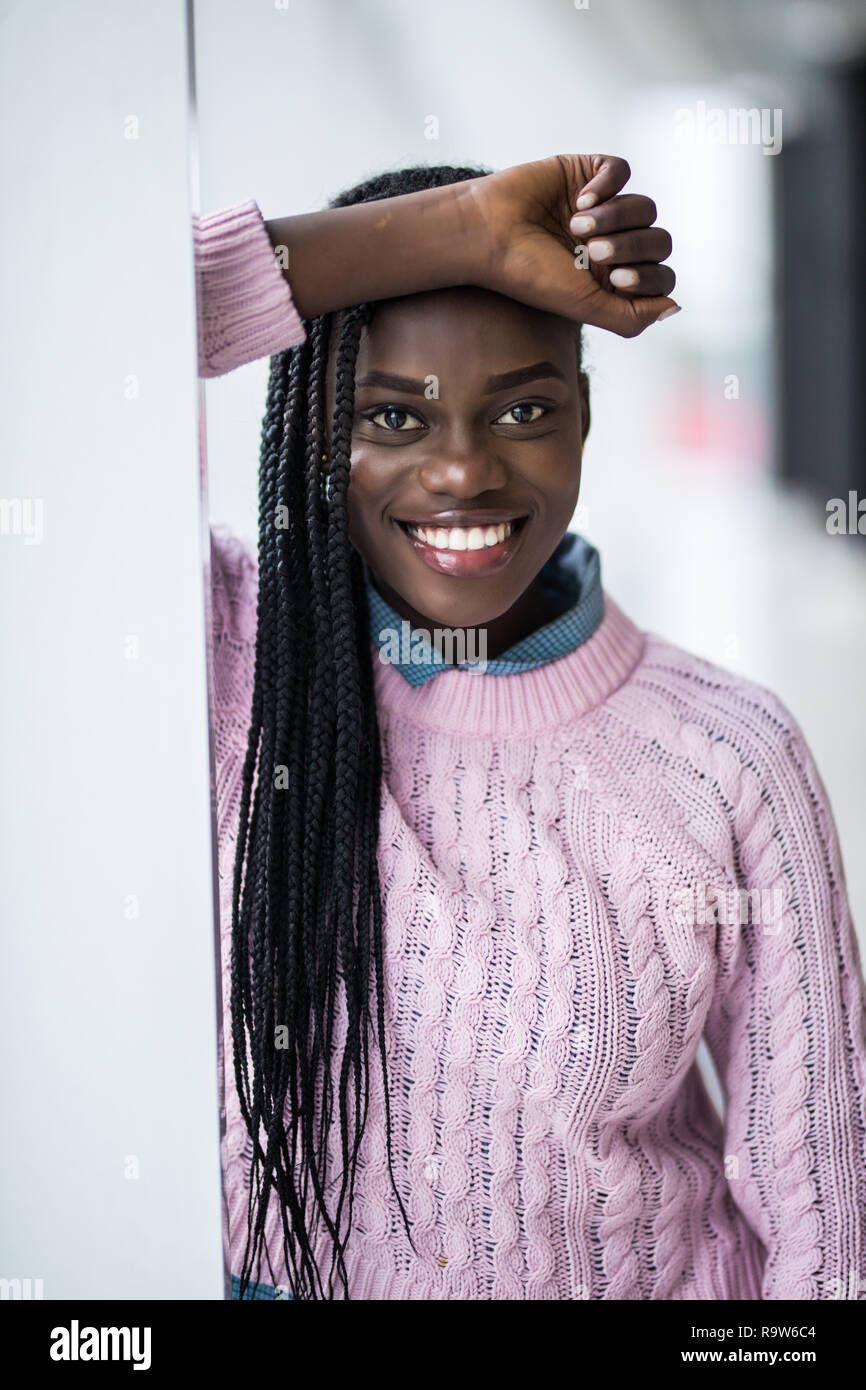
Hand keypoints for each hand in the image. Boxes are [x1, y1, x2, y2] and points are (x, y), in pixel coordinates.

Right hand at [465, 154, 678, 336]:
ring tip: (576, 226)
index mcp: (614, 279)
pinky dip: (606, 185)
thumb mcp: (585, 307)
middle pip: (660, 240)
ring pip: (645, 206)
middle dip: (631, 246)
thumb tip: (675, 307)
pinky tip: (579, 201)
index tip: (612, 278)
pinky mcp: (588, 173)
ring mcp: (604, 207)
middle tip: (592, 252)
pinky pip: (622, 171)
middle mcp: (614, 244)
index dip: (647, 276)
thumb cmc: (531, 275)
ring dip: (614, 217)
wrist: (489, 234)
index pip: (661, 276)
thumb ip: (631, 317)